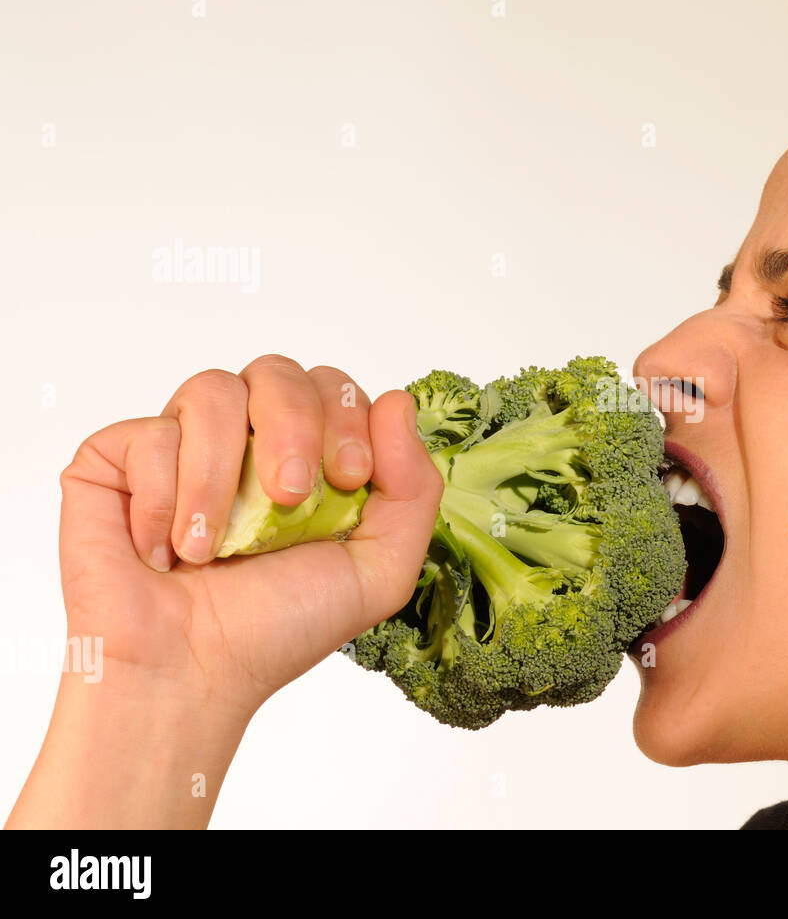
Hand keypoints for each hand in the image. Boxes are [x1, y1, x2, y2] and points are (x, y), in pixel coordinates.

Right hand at [56, 354, 442, 719]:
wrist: (187, 675)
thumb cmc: (276, 628)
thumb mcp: (379, 569)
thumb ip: (413, 490)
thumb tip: (398, 402)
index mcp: (306, 456)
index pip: (332, 388)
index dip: (347, 416)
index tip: (349, 476)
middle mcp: (245, 440)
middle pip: (277, 371)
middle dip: (295, 424)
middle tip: (290, 494)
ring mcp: (179, 445)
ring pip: (211, 390)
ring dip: (222, 472)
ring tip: (213, 545)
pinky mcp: (116, 460)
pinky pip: (148, 434)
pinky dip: (162, 498)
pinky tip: (165, 552)